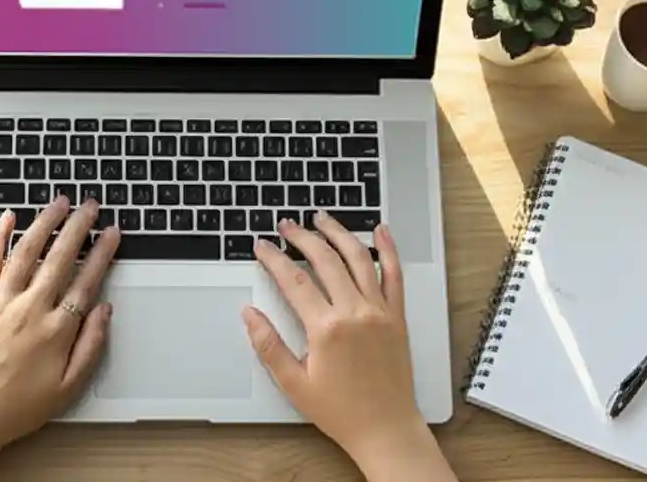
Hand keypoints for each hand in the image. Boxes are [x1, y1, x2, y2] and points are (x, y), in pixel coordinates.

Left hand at [0, 197, 117, 450]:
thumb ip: (91, 346)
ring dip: (45, 222)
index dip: (102, 253)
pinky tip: (9, 217)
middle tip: (90, 206)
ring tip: (59, 202)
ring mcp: (1, 302)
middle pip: (60, 257)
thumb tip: (105, 311)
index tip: (112, 233)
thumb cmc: (19, 406)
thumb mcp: (68, 387)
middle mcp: (30, 309)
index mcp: (57, 330)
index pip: (86, 280)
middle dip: (78, 227)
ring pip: (27, 251)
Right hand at [243, 213, 455, 481]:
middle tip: (286, 225)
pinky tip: (380, 231)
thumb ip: (268, 345)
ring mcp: (379, 311)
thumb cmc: (340, 411)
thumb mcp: (294, 384)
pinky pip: (395, 274)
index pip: (293, 280)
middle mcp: (354, 312)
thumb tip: (249, 314)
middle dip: (301, 237)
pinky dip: (388, 249)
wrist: (386, 428)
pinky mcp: (397, 316)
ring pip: (358, 258)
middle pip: (324, 260)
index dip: (273, 258)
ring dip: (338, 233)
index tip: (262, 246)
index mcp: (325, 328)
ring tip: (321, 218)